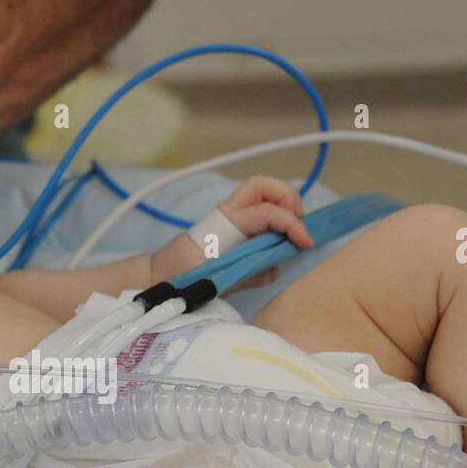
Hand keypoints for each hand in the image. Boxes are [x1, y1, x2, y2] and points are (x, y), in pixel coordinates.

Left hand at [152, 175, 313, 285]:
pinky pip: (257, 208)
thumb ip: (249, 275)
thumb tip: (275, 269)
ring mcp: (230, 215)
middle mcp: (229, 212)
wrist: (160, 273)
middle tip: (298, 226)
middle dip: (288, 198)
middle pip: (265, 186)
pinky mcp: (231, 223)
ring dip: (283, 203)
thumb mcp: (219, 281)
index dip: (292, 224)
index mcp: (226, 224)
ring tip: (292, 230)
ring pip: (262, 192)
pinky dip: (275, 214)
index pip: (267, 212)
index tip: (306, 242)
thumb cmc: (183, 276)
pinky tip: (280, 235)